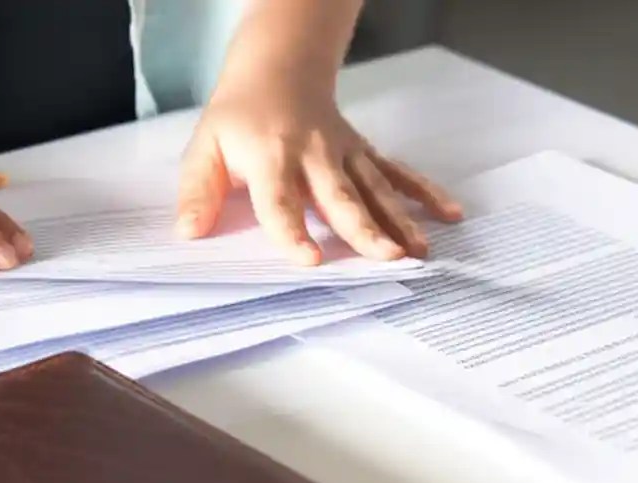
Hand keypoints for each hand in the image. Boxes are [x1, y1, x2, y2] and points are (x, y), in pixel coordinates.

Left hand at [177, 81, 462, 264]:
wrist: (277, 68)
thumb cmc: (238, 116)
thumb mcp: (204, 148)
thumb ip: (197, 193)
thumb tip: (188, 234)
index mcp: (270, 157)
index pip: (280, 202)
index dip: (294, 232)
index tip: (311, 260)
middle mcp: (313, 156)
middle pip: (340, 197)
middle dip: (364, 228)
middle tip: (386, 256)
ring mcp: (344, 153)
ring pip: (375, 189)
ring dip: (399, 219)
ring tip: (419, 250)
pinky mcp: (363, 152)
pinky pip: (397, 172)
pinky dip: (424, 192)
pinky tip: (449, 213)